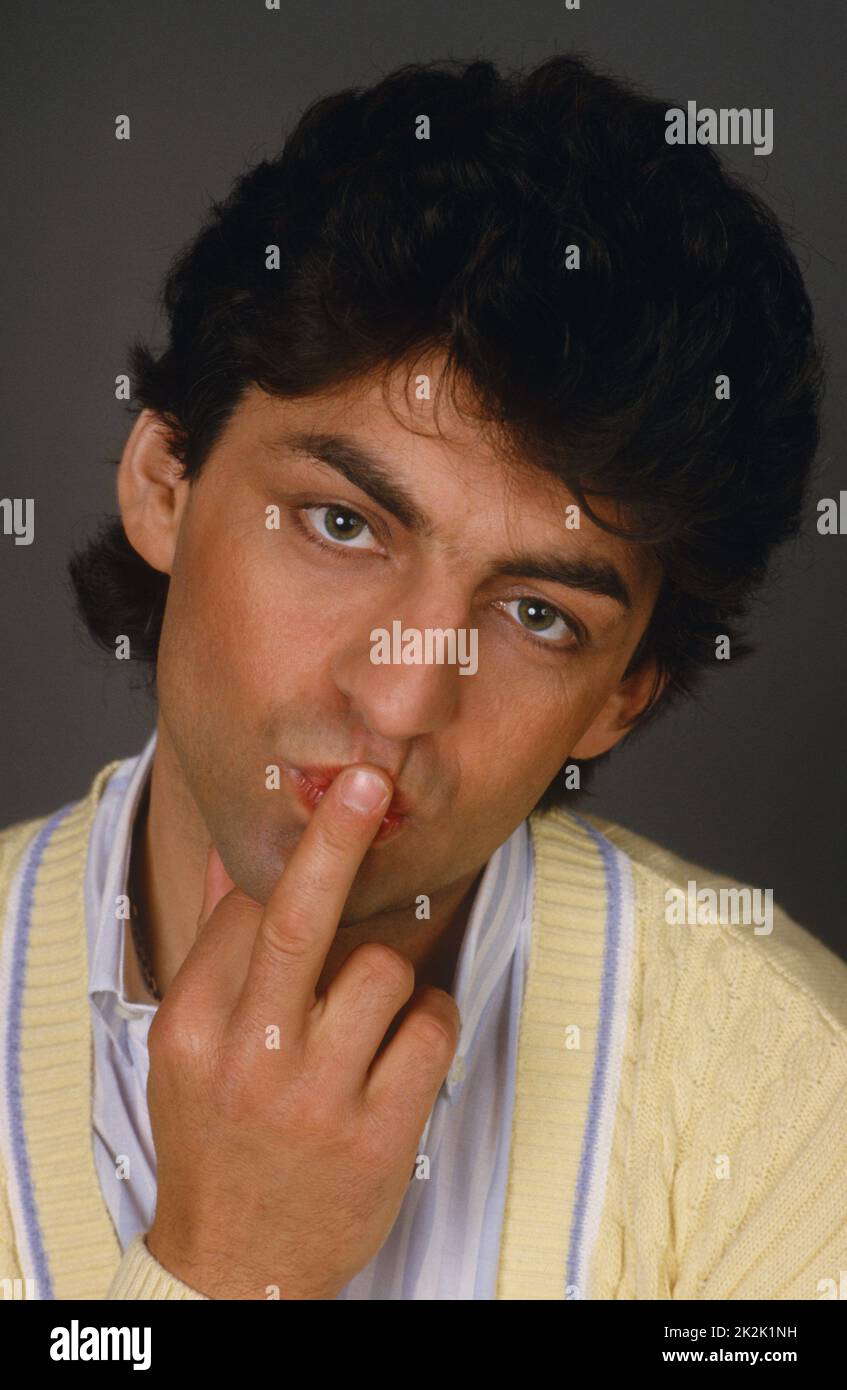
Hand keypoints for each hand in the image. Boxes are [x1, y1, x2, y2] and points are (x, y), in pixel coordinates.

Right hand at [144, 765, 460, 1298]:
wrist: (240, 1265)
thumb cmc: (215, 1140)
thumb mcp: (184, 1048)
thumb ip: (213, 950)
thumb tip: (227, 857)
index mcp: (195, 1028)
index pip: (249, 911)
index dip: (297, 862)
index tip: (333, 803)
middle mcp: (250, 1058)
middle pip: (298, 921)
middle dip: (336, 839)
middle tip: (370, 781)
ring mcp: (317, 1099)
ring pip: (383, 970)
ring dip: (391, 975)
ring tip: (370, 1018)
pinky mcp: (381, 1133)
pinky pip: (432, 1027)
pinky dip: (430, 1022)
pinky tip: (402, 1051)